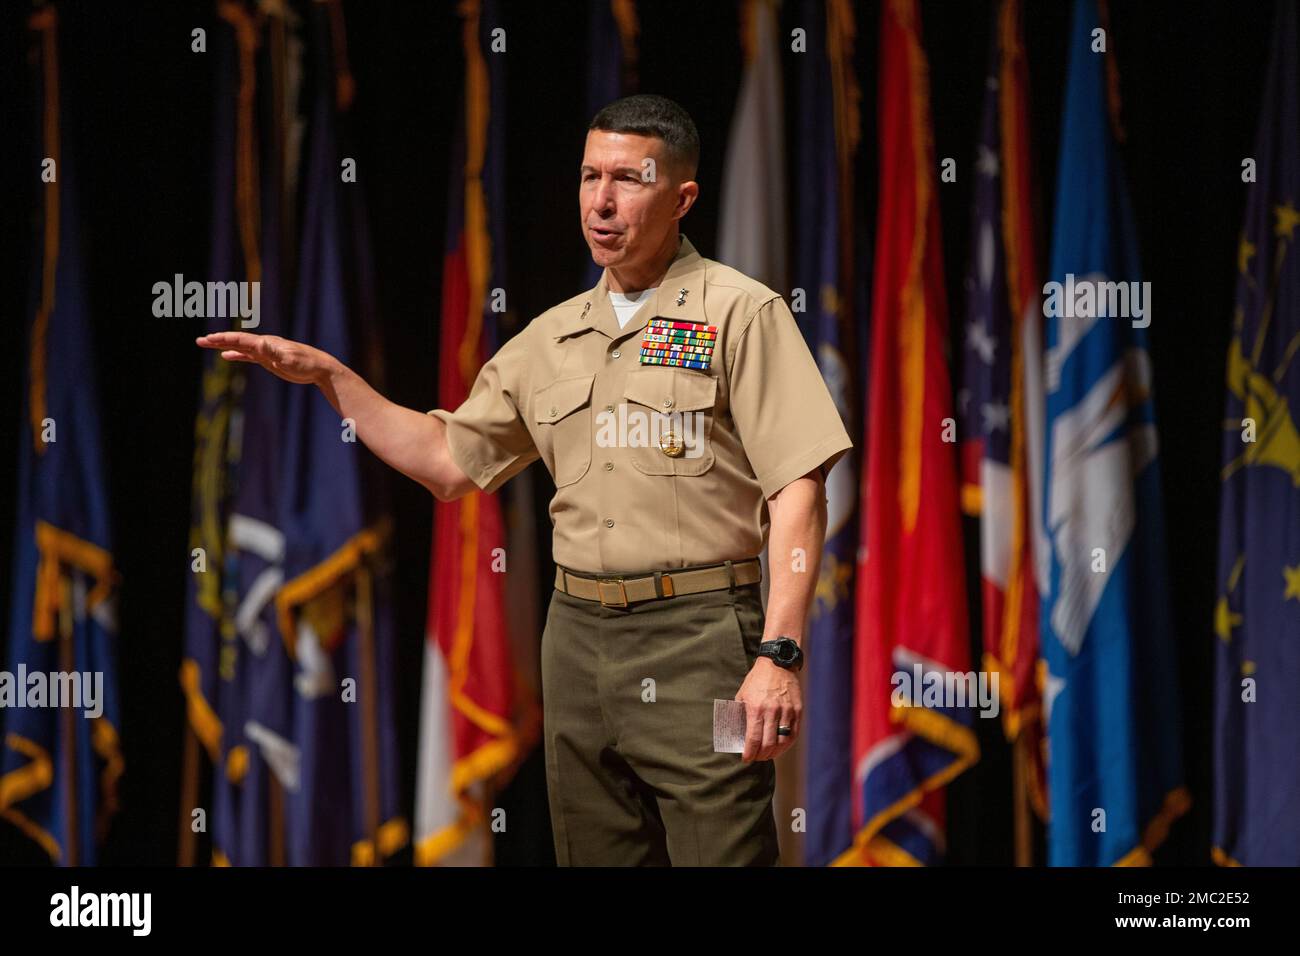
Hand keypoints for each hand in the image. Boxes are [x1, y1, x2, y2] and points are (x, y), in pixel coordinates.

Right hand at [196, 331, 336, 385]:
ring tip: (207, 344)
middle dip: (218, 340)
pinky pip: (248, 357)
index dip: (224, 339)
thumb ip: (273, 351)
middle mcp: (264, 345)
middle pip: (236, 341)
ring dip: (224, 346)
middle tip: (199, 340)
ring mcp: (266, 352)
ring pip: (240, 347)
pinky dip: (236, 355)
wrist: (320, 369)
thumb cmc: (306, 363)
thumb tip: (259, 342)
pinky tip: (226, 356)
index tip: (208, 338)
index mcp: (266, 343)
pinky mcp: (269, 360)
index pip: (240, 339)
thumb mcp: (289, 358)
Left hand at [735, 656, 801, 761]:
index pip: (753, 739)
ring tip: (767, 755)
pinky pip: (793, 734)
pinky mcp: (797, 711)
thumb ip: (740, 714)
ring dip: (774, 753)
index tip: (746, 759)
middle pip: (768, 744)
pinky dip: (786, 745)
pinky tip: (780, 748)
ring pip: (782, 742)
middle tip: (756, 758)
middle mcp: (772, 711)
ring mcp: (787, 711)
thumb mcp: (742, 695)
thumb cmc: (757, 680)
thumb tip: (736, 733)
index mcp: (756, 708)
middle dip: (761, 756)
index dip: (749, 753)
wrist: (777, 663)